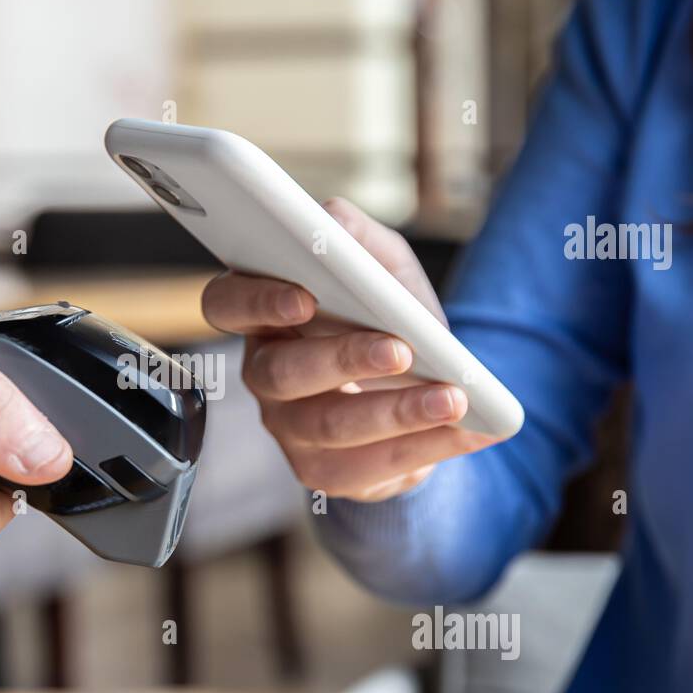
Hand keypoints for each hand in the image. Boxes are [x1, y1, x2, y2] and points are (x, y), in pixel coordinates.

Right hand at [200, 197, 496, 501]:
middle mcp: (265, 374)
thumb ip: (356, 236)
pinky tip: (466, 432)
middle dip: (342, 359)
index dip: (255, 301)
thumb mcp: (381, 266)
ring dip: (396, 411)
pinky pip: (366, 469)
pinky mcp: (322, 472)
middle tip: (401, 349)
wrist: (418, 389)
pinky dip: (425, 449)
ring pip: (328, 426)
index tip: (304, 297)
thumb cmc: (387, 318)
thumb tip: (332, 220)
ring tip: (452, 397)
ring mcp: (288, 429)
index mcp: (263, 315)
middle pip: (280, 373)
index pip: (226, 304)